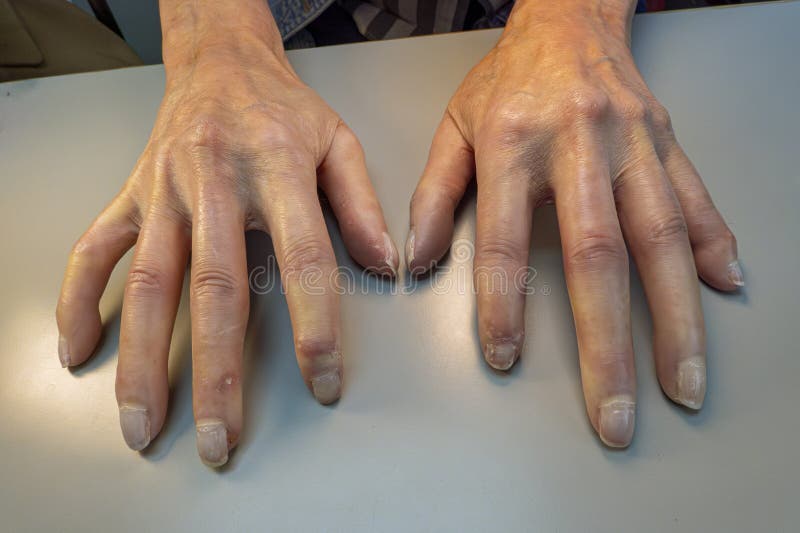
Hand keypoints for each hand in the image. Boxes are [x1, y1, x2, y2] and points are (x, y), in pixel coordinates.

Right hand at [56, 0, 397, 465]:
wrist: (220, 60)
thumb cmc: (282, 106)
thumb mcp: (338, 142)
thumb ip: (360, 205)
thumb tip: (385, 265)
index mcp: (279, 172)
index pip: (304, 262)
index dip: (315, 327)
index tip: (322, 382)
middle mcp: (216, 185)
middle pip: (216, 291)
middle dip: (216, 374)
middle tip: (219, 438)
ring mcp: (165, 193)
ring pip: (149, 285)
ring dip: (143, 360)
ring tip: (144, 422)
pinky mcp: (130, 195)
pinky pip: (95, 251)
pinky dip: (79, 300)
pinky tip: (79, 349)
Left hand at [406, 0, 741, 446]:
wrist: (568, 17)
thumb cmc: (506, 77)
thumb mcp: (454, 126)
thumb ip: (434, 194)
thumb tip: (420, 259)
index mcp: (513, 142)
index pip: (507, 238)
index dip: (505, 303)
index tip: (506, 357)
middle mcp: (578, 144)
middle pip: (597, 254)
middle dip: (608, 343)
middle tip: (612, 412)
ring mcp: (632, 144)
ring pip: (661, 238)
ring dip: (676, 318)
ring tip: (683, 381)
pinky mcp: (667, 143)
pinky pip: (694, 200)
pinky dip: (711, 246)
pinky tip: (723, 290)